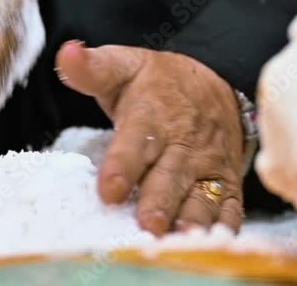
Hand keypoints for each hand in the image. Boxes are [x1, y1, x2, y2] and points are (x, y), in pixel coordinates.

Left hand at [55, 40, 245, 234]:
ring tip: (179, 239)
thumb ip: (92, 68)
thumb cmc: (157, 84)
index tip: (110, 190)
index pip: (136, 141)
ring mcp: (208, 165)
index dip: (123, 166)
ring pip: (201, 195)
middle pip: (170, 176)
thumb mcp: (124, 66)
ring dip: (192, 219)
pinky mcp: (226, 182)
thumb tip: (67, 54)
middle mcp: (183, 143)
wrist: (215, 84)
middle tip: (147, 224)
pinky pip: (229, 206)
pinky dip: (223, 226)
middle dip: (159, 201)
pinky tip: (213, 242)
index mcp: (152, 114)